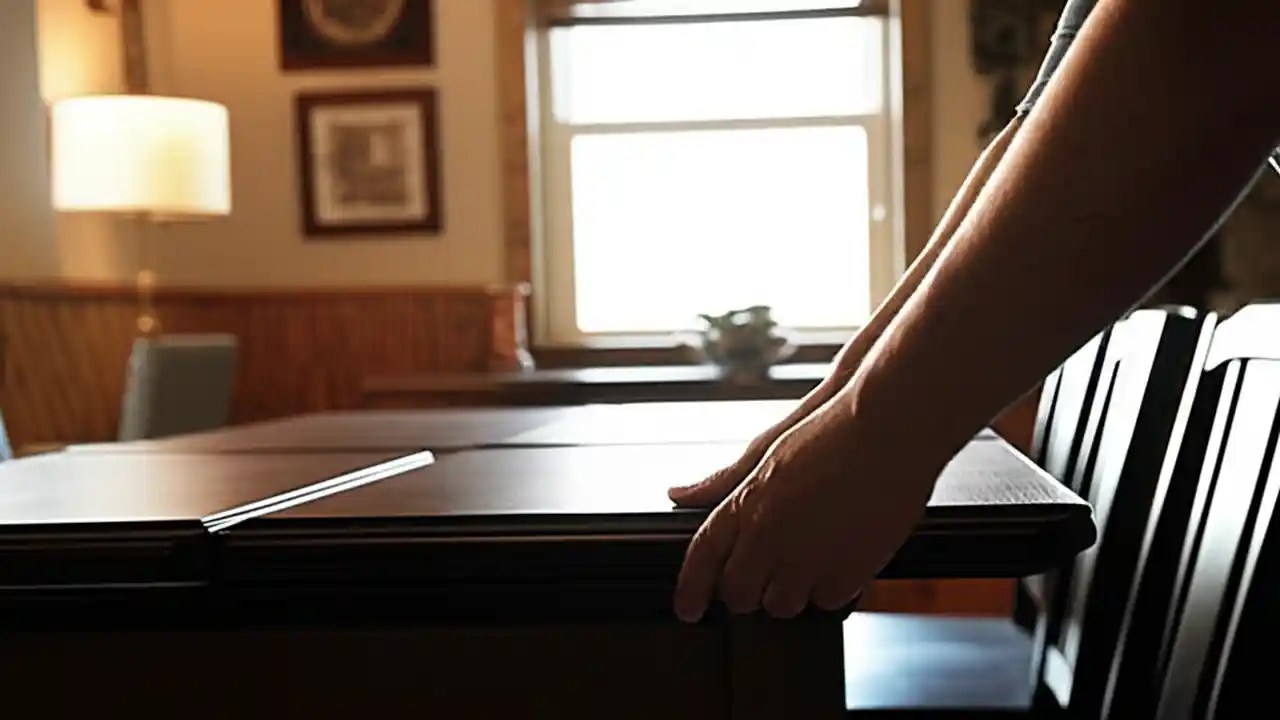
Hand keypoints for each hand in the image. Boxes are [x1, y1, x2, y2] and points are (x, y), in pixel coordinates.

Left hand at [672, 394, 937, 621]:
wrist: (891, 432)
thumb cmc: (833, 433)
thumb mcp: (768, 452)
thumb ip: (723, 483)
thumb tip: (680, 494)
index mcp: (746, 505)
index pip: (703, 559)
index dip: (691, 589)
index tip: (688, 609)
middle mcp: (771, 537)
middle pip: (740, 593)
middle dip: (746, 592)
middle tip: (762, 578)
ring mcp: (810, 559)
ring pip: (783, 605)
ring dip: (790, 592)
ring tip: (807, 562)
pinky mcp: (849, 571)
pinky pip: (828, 602)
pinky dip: (830, 589)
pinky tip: (839, 560)